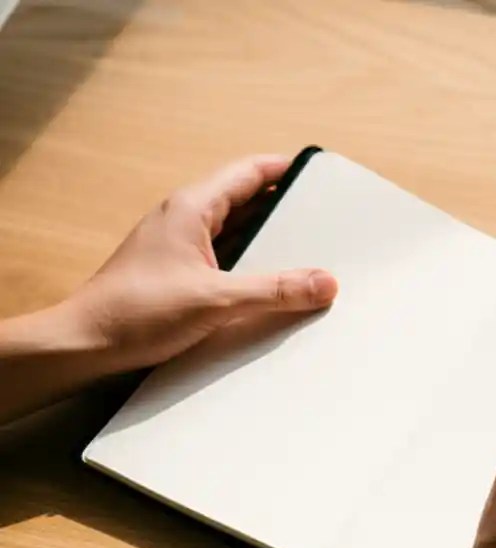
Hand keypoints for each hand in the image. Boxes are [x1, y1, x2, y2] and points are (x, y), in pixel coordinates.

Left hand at [0, 155, 338, 424]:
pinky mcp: (177, 272)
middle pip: (246, 199)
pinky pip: (225, 257)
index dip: (287, 169)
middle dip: (285, 207)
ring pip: (236, 230)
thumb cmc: (135, 312)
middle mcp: (185, 219)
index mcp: (192, 208)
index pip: (250, 172)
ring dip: (268, 239)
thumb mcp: (216, 299)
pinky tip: (271, 282)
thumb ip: (275, 289)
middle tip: (325, 217)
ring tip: (307, 251)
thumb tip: (326, 282)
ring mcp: (179, 246)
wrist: (83, 344)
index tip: (320, 174)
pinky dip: (251, 263)